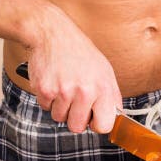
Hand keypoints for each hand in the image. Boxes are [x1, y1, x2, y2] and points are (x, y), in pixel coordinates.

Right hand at [26, 16, 121, 133]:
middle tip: (74, 101)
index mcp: (103, 88)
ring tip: (64, 87)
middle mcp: (85, 91)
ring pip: (59, 118)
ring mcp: (64, 91)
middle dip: (74, 118)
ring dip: (60, 107)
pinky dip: (48, 99)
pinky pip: (46, 108)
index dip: (96, 124)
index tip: (92, 118)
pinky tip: (53, 82)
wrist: (53, 33)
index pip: (104, 126)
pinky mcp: (45, 90)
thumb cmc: (80, 52)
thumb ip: (110, 96)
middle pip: (77, 127)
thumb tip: (114, 118)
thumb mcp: (104, 71)